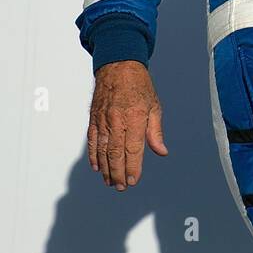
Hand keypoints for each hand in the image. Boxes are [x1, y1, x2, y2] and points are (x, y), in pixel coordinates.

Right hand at [87, 60, 167, 188]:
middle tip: (121, 187)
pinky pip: (92, 140)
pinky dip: (94, 155)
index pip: (133, 149)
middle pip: (115, 153)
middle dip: (118, 173)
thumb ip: (155, 132)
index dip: (133, 168)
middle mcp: (117, 120)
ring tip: (110, 181)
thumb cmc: (139, 85)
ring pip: (102, 150)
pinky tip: (97, 167)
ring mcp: (103, 119)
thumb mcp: (154, 106)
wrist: (118, 65)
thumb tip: (161, 151)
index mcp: (134, 117)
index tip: (133, 181)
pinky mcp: (94, 118)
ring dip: (106, 168)